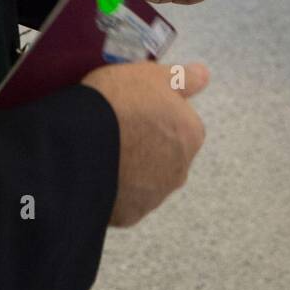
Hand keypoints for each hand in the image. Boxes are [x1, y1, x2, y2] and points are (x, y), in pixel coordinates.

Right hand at [81, 58, 210, 225]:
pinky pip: (125, 199)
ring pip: (147, 180)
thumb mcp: (151, 75)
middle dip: (148, 145)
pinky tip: (97, 173)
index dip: (157, 115)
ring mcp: (156, 196)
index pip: (181, 125)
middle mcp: (180, 169)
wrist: (84, 141)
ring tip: (102, 152)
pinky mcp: (131, 214)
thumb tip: (205, 74)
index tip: (135, 109)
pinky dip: (115, 189)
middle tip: (118, 129)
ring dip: (132, 169)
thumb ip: (182, 78)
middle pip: (167, 155)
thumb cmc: (121, 101)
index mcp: (190, 134)